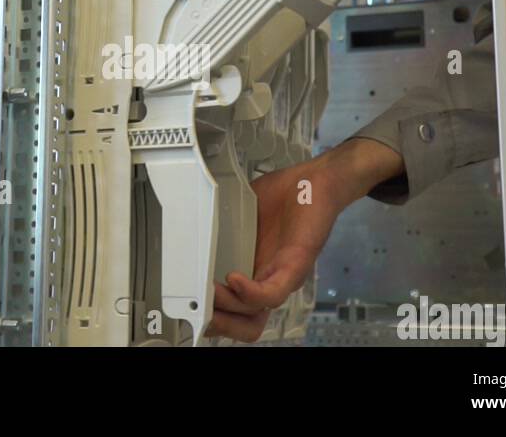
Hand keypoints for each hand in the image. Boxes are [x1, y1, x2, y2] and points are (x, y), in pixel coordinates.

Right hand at [206, 138, 403, 341]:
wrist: (317, 181)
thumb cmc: (286, 196)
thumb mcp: (242, 211)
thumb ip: (221, 223)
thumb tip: (196, 220)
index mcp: (254, 269)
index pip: (231, 307)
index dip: (211, 311)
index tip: (187, 304)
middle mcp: (268, 279)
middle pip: (242, 323)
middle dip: (215, 321)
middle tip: (194, 309)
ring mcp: (281, 276)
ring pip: (253, 314)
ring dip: (226, 307)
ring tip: (209, 292)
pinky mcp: (294, 267)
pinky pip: (271, 293)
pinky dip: (249, 292)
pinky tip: (233, 278)